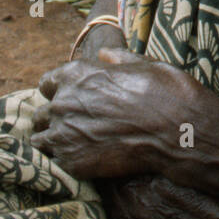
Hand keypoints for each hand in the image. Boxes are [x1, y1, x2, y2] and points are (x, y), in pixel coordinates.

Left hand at [32, 48, 202, 179]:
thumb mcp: (144, 63)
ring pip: (40, 140)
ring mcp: (64, 133)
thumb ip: (117, 58)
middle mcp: (63, 101)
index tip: (72, 101)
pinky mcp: (71, 161)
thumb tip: (104, 54)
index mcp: (77, 74)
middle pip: (42, 114)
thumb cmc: (165, 92)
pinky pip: (54, 163)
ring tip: (75, 148)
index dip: (59, 92)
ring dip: (54, 143)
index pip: (47, 83)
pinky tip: (83, 163)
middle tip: (77, 128)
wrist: (177, 130)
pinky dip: (65, 164)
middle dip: (55, 120)